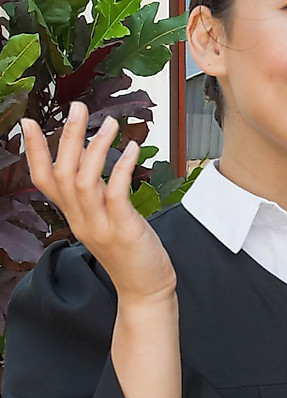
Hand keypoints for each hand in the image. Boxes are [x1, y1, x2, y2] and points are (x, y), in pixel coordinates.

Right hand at [22, 102, 176, 302]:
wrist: (145, 289)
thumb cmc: (130, 253)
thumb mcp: (105, 223)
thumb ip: (96, 199)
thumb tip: (99, 168)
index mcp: (74, 216)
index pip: (44, 181)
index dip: (35, 152)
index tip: (30, 123)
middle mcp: (80, 219)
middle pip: (63, 172)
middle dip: (68, 137)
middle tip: (78, 107)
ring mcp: (99, 225)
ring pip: (84, 180)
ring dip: (96, 148)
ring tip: (109, 122)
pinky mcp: (122, 229)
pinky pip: (115, 193)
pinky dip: (121, 168)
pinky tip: (132, 149)